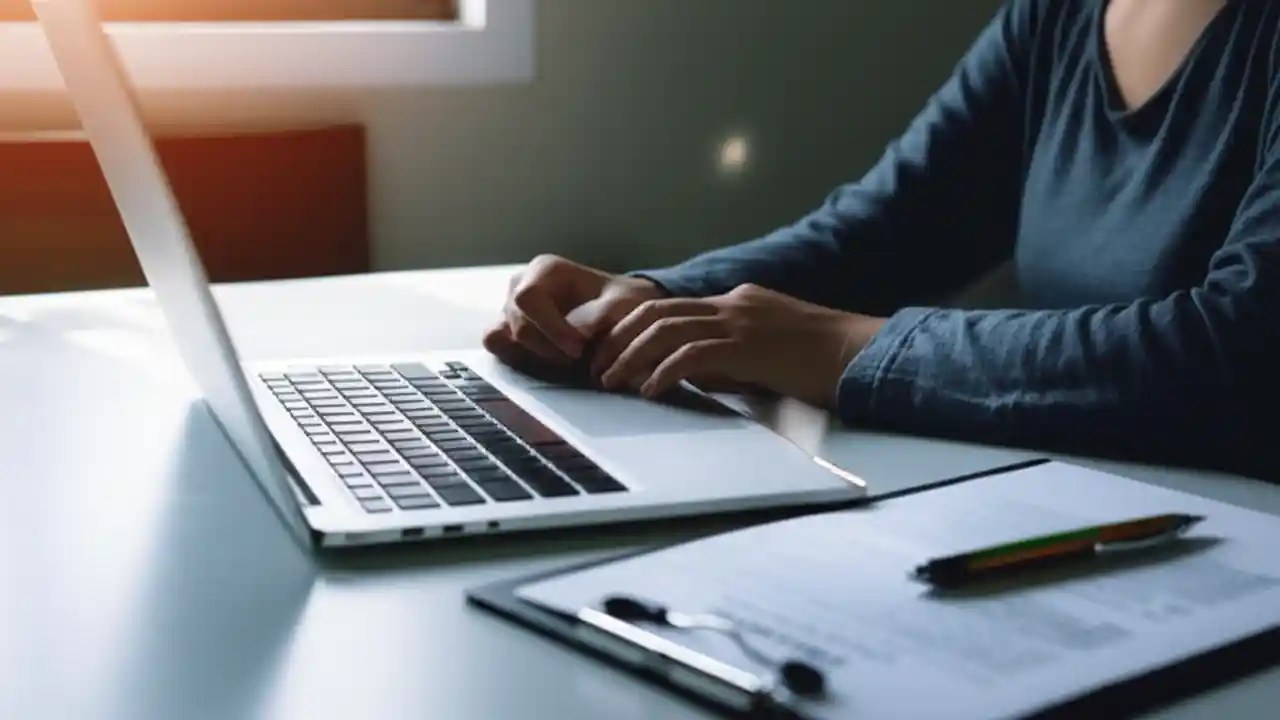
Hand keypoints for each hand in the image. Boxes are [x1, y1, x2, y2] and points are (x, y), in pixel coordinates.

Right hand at [483, 254, 665, 367]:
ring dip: (532, 356)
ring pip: (499, 337)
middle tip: (579, 360)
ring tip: (565, 362)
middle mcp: (520, 286)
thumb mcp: (623, 303)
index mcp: (545, 269)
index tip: (579, 349)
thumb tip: (580, 334)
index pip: (529, 298)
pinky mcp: (506, 332)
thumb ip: (602, 315)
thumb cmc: (621, 303)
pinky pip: (497, 347)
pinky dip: (517, 359)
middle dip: (548, 348)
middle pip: (517, 324)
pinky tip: (548, 364)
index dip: (551, 329)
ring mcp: (509, 309)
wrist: (619, 313)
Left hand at [590, 283, 884, 407]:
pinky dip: (663, 371)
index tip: (611, 351)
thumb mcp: (769, 352)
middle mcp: (732, 303)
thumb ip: (731, 356)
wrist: (862, 354)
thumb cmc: (824, 360)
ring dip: (630, 356)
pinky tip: (649, 390)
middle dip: (619, 339)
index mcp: (737, 301)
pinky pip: (692, 354)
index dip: (633, 327)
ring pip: (665, 329)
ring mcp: (740, 321)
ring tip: (611, 381)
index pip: (670, 305)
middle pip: (656, 311)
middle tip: (598, 367)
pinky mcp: (748, 346)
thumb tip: (695, 375)